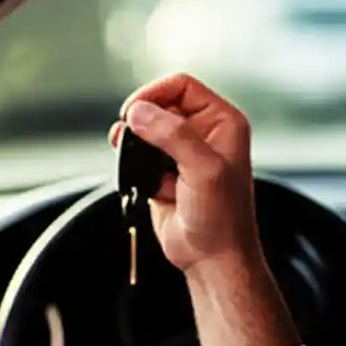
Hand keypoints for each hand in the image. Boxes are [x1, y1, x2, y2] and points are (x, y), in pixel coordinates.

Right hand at [109, 73, 259, 274]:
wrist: (211, 258)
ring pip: (145, 128)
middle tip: (126, 133)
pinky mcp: (162, 172)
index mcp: (222, 122)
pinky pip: (138, 153)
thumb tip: (139, 112)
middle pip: (159, 104)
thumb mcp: (204, 170)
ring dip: (131, 138)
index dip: (154, 94)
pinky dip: (129, 160)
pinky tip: (135, 175)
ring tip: (124, 150)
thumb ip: (173, 136)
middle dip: (139, 117)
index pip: (181, 86)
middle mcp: (203, 132)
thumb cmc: (222, 218)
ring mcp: (181, 152)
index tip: (134, 112)